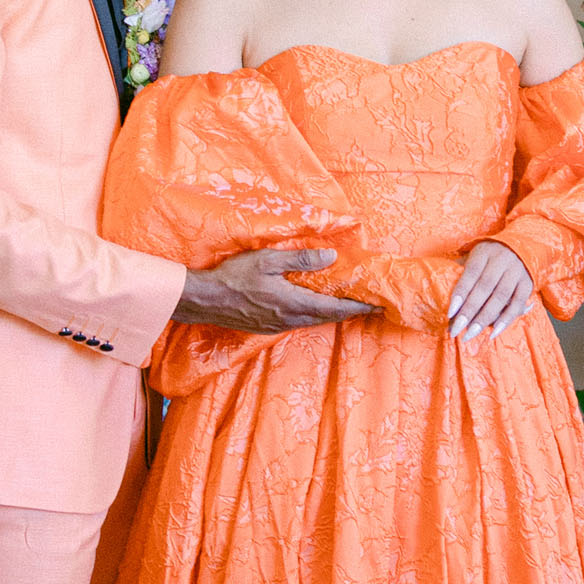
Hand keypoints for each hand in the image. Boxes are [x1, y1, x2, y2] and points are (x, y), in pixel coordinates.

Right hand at [178, 246, 376, 333]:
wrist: (205, 300)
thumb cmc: (234, 276)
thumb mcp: (268, 260)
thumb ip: (300, 260)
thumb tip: (331, 257)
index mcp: (294, 302)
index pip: (335, 307)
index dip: (358, 307)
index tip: (378, 305)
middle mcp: (290, 318)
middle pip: (328, 317)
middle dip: (351, 311)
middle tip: (370, 305)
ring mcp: (279, 325)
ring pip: (314, 320)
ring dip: (333, 314)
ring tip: (348, 305)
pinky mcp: (269, 326)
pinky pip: (300, 321)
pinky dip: (315, 315)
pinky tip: (316, 307)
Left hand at [447, 241, 533, 341]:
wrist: (523, 246)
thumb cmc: (490, 257)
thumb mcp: (475, 257)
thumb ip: (461, 275)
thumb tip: (446, 305)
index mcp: (484, 252)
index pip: (470, 274)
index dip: (460, 294)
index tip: (449, 313)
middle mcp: (501, 260)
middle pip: (484, 288)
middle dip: (469, 311)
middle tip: (456, 330)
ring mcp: (516, 271)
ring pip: (500, 297)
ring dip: (485, 319)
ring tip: (470, 334)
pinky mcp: (527, 283)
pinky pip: (517, 304)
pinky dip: (506, 320)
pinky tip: (493, 333)